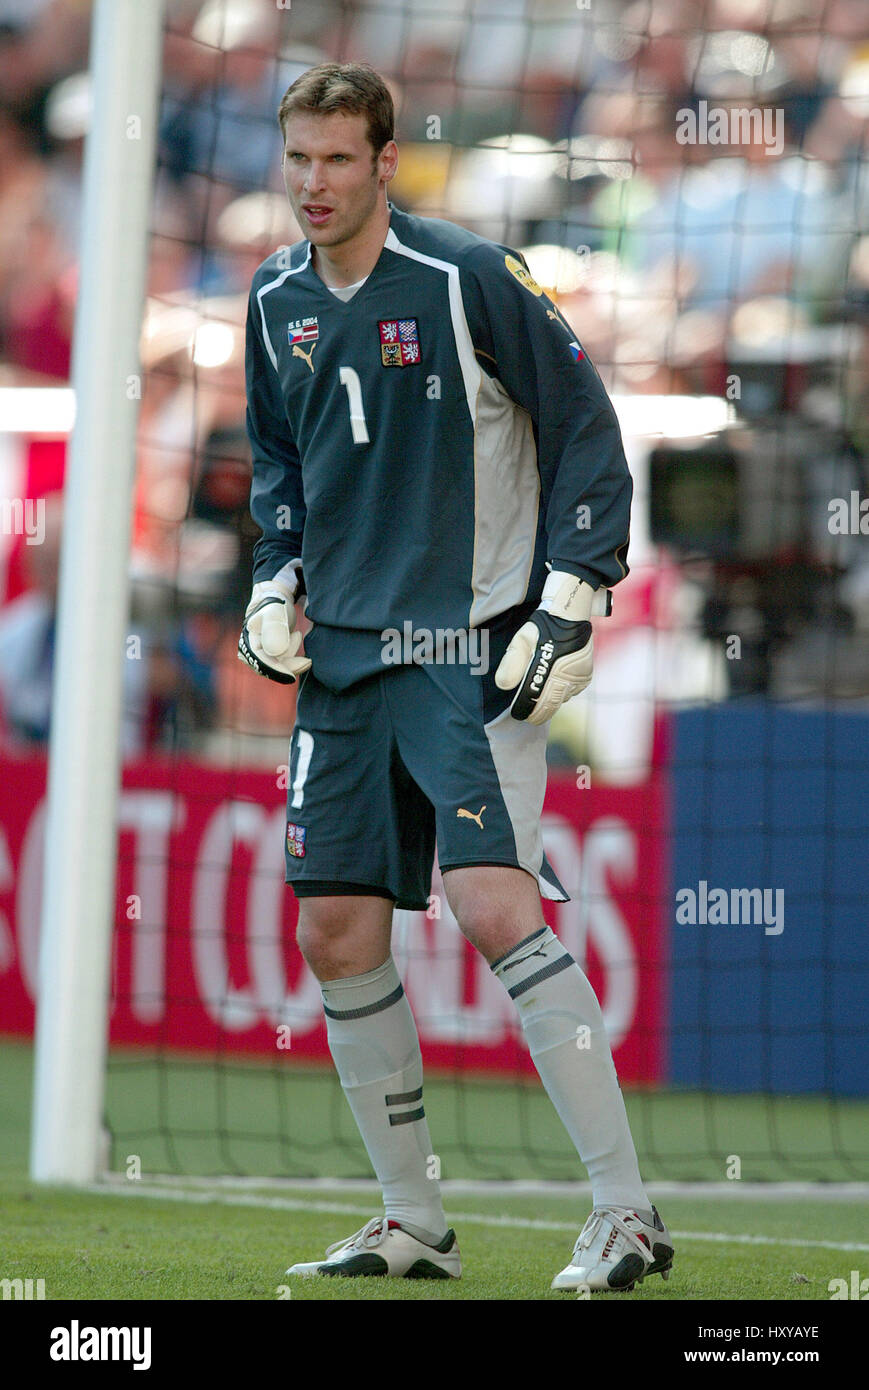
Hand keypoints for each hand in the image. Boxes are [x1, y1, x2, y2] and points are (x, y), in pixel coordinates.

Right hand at [238, 578, 311, 684]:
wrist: (276, 600)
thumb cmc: (275, 605)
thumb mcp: (275, 612)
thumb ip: (274, 629)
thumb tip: (275, 652)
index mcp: (249, 641)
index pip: (261, 662)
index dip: (276, 671)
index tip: (292, 676)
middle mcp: (251, 651)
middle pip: (270, 668)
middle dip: (290, 666)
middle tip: (308, 661)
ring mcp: (261, 655)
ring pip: (278, 667)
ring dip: (292, 657)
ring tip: (297, 634)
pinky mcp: (271, 656)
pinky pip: (283, 664)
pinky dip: (293, 657)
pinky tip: (296, 637)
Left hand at [495, 572, 596, 723]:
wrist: (570, 614)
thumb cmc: (541, 628)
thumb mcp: (520, 641)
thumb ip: (510, 664)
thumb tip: (503, 686)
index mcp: (551, 670)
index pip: (537, 702)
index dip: (526, 712)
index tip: (518, 714)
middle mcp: (568, 677)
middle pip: (551, 707)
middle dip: (538, 713)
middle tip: (528, 716)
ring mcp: (579, 678)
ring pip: (561, 700)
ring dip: (550, 701)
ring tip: (540, 695)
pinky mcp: (586, 677)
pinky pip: (571, 692)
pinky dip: (562, 691)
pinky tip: (555, 682)